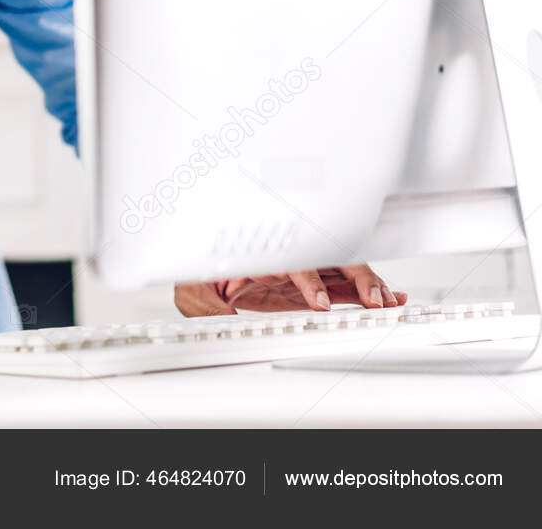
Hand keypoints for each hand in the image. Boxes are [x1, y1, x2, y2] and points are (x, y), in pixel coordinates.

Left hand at [175, 264, 406, 316]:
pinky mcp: (310, 286)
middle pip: (331, 260)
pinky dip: (367, 291)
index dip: (310, 281)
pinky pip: (343, 285)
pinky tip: (388, 299)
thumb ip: (206, 307)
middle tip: (373, 301)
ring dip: (369, 284)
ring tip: (389, 302)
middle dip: (356, 277)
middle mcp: (286, 260)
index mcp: (260, 256)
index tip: (321, 302)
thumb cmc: (197, 273)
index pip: (293, 263)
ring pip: (344, 270)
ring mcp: (301, 272)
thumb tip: (222, 325)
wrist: (198, 267)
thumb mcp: (192, 289)